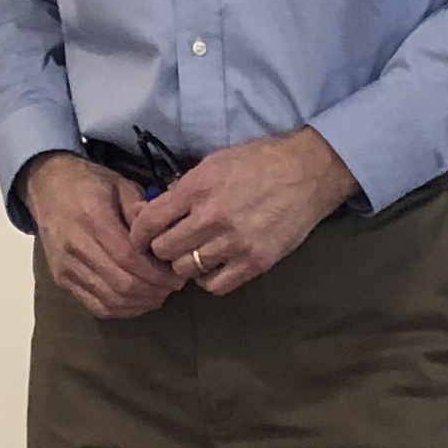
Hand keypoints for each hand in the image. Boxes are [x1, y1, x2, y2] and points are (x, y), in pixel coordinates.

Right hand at [24, 153, 178, 320]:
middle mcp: (76, 247)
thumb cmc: (90, 184)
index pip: (130, 258)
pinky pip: (97, 307)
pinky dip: (123, 309)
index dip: (157, 273)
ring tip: (159, 292)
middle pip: (122, 285)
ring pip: (111, 301)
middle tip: (172, 285)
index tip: (177, 274)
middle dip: (154, 290)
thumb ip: (142, 212)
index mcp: (92, 218)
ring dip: (141, 303)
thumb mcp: (121, 186)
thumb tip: (162, 239)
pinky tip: (139, 300)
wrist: (47, 188)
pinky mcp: (62, 281)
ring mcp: (66, 268)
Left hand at [133, 128, 356, 294]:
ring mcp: (234, 242)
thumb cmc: (260, 163)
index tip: (141, 238)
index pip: (149, 221)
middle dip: (162, 248)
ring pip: (186, 270)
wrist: (309, 173)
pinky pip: (214, 285)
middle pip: (163, 250)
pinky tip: (214, 265)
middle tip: (172, 244)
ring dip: (186, 264)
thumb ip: (183, 187)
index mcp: (198, 188)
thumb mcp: (215, 162)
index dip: (138, 233)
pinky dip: (208, 279)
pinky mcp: (255, 262)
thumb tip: (152, 209)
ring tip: (196, 253)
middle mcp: (212, 217)